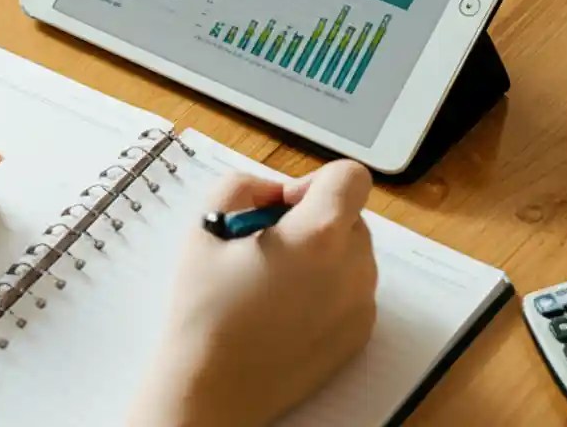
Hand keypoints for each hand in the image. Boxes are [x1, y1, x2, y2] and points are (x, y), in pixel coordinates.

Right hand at [130, 161, 377, 426]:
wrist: (213, 388)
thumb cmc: (206, 311)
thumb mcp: (207, 226)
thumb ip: (243, 186)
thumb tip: (273, 192)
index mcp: (319, 234)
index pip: (350, 177)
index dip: (315, 181)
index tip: (286, 207)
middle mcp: (353, 266)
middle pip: (351, 215)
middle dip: (314, 220)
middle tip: (268, 246)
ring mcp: (361, 304)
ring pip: (353, 253)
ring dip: (322, 254)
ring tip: (273, 282)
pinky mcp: (359, 334)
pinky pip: (353, 291)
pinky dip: (328, 289)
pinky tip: (287, 309)